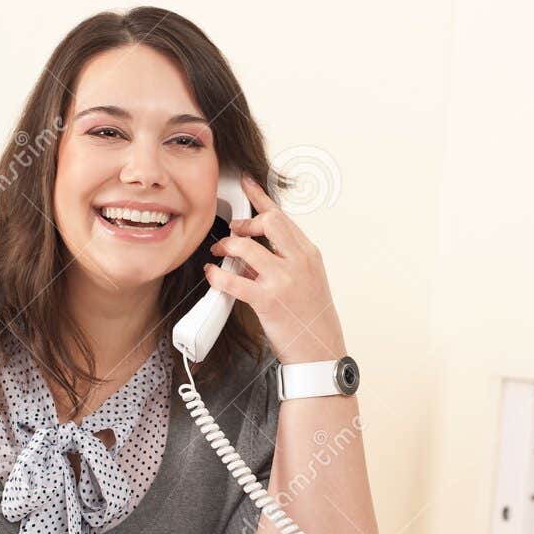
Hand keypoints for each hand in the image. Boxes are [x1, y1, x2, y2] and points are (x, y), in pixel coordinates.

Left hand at [206, 173, 347, 363]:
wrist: (320, 350)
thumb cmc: (310, 317)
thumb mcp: (306, 280)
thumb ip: (284, 260)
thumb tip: (253, 250)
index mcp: (308, 254)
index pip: (282, 217)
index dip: (261, 196)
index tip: (247, 183)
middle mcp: (299, 262)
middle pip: (268, 222)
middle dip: (244, 223)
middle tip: (233, 233)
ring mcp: (284, 280)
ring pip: (247, 247)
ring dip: (227, 247)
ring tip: (220, 254)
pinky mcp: (269, 300)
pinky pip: (235, 280)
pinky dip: (219, 275)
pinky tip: (213, 274)